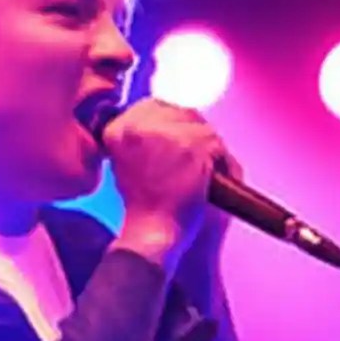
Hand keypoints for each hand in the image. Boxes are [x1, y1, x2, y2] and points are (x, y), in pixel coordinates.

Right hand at [103, 98, 225, 272]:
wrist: (154, 235)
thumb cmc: (144, 209)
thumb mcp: (128, 166)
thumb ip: (142, 140)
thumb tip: (167, 122)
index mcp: (119, 129)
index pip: (153, 105)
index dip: (170, 120)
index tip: (178, 136)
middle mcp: (139, 125)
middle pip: (179, 111)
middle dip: (192, 131)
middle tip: (197, 157)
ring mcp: (167, 134)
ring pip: (200, 126)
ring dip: (207, 147)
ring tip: (203, 173)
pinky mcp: (192, 146)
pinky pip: (216, 144)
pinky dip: (221, 162)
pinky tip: (212, 181)